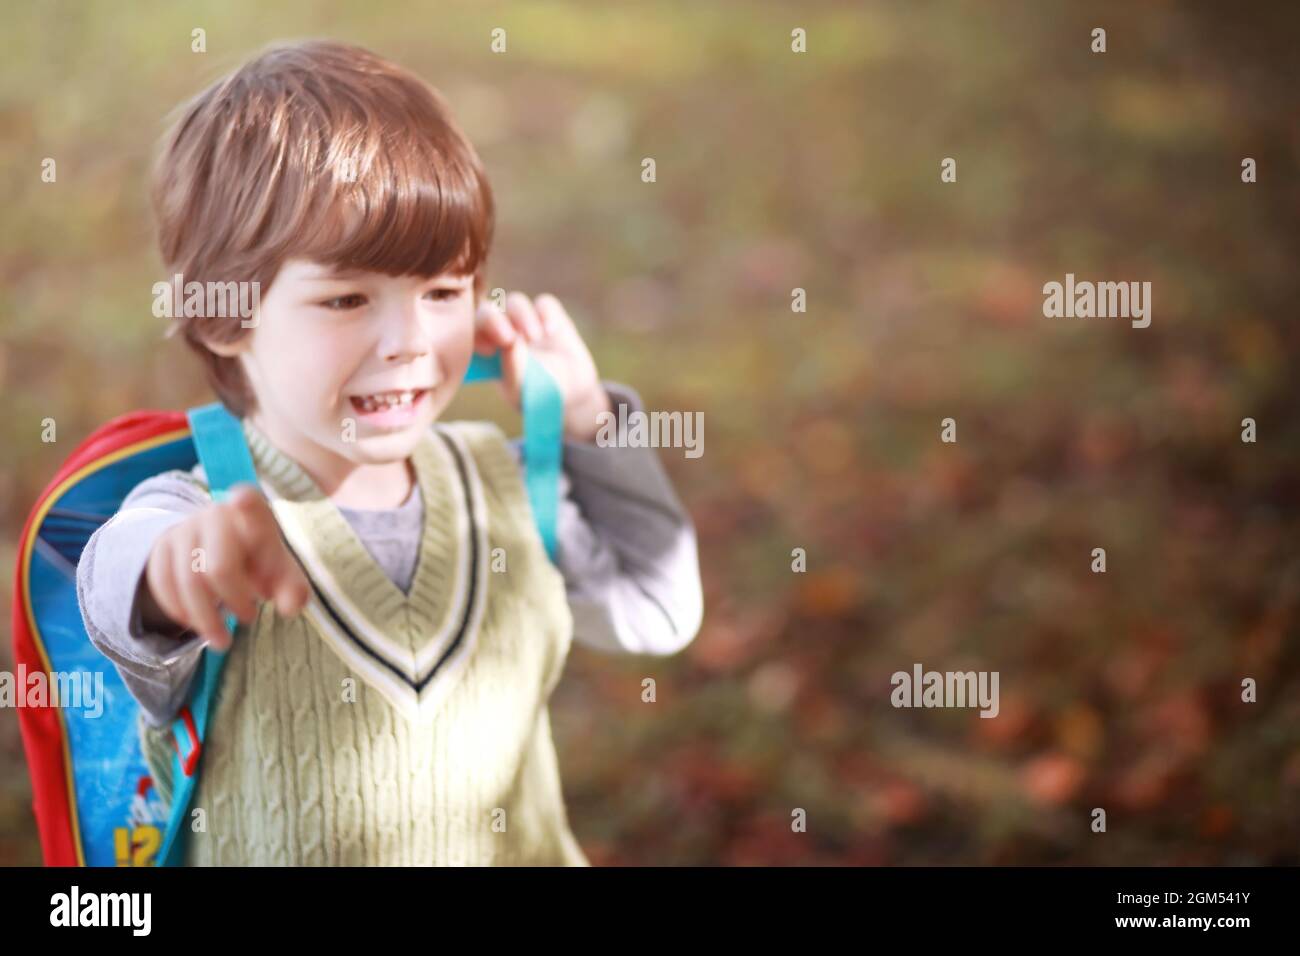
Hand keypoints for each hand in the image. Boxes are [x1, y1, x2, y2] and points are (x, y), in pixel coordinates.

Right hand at [140, 483, 309, 650]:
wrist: (221, 553)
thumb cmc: (261, 564)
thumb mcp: (283, 577)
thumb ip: (294, 592)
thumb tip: (290, 609)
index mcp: (254, 515)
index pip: (250, 502)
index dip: (245, 502)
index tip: (241, 500)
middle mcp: (216, 514)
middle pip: (218, 567)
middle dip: (235, 602)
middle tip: (250, 618)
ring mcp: (185, 527)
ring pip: (187, 581)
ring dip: (205, 619)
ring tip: (222, 640)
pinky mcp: (161, 545)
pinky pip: (162, 583)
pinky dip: (178, 610)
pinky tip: (193, 624)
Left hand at [474, 291, 612, 442]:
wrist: (570, 391)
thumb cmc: (536, 393)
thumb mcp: (523, 390)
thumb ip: (513, 369)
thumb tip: (511, 342)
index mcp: (484, 348)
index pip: (469, 333)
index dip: (474, 335)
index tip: (489, 351)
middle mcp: (500, 329)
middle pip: (488, 311)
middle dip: (494, 321)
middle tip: (508, 339)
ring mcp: (523, 319)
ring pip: (515, 303)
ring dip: (522, 317)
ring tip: (536, 338)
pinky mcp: (547, 314)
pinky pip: (544, 304)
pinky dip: (547, 315)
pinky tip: (551, 332)